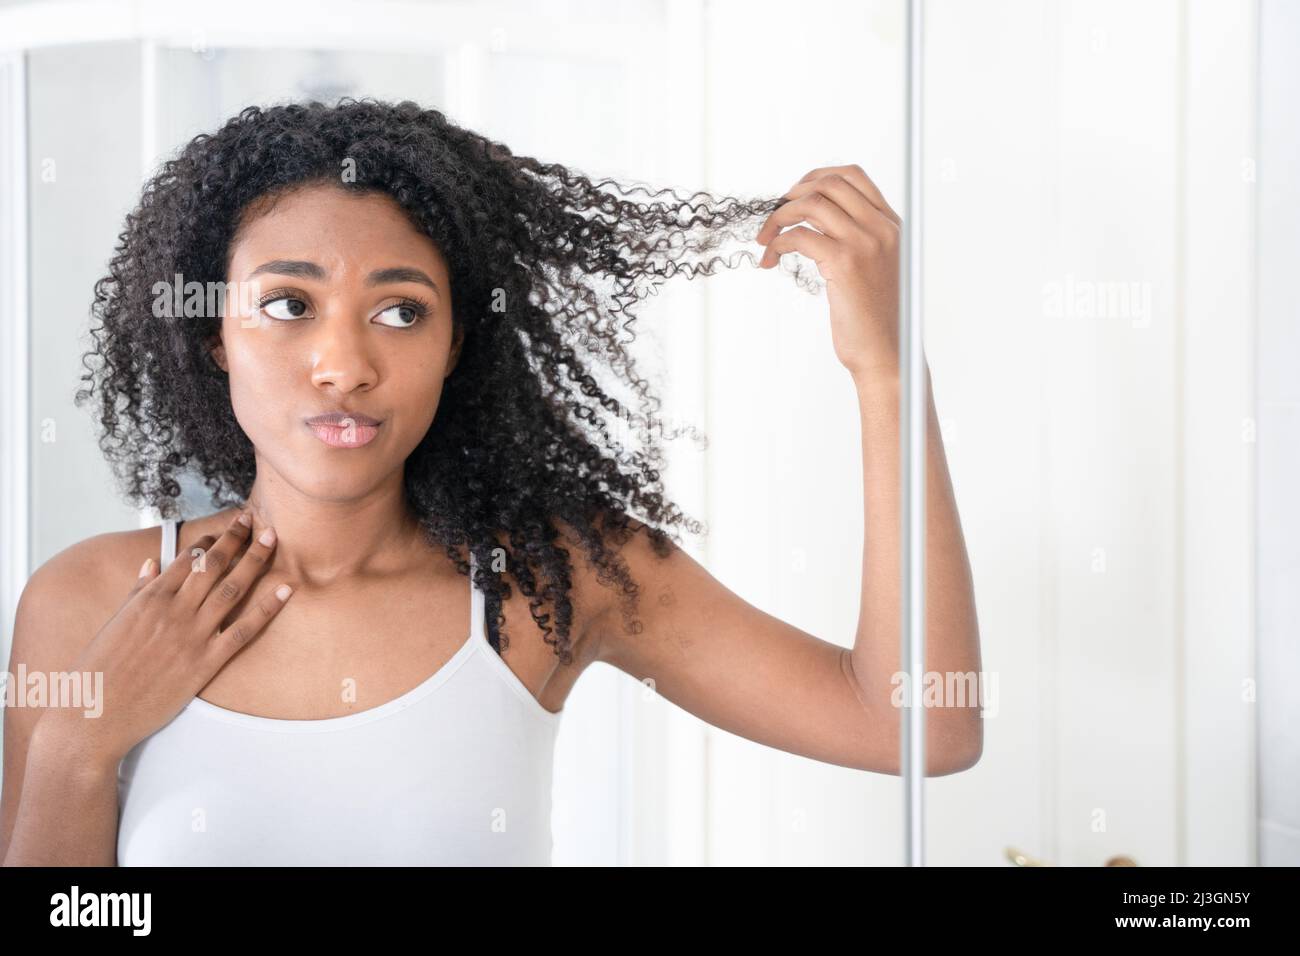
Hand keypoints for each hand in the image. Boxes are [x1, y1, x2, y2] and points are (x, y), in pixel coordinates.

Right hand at [34, 511, 292, 766]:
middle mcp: (173, 610)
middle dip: (237, 537)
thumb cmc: (98, 671)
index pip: (187, 557)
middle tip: (254, 519)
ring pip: (233, 588)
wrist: (94, 715)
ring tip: (273, 538)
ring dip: (256, 559)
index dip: (211, 540)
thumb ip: (137, 592)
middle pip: (214, 564)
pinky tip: (286, 589)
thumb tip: (152, 563)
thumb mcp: (113, 623)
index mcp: (149, 597)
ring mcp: (191, 635)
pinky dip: (267, 608)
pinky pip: (244, 630)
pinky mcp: (205, 663)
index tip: (226, 530)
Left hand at [755, 164, 902, 379]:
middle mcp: (881, 228)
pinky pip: (799, 236)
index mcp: (891, 225)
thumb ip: (858, 238)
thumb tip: (816, 217)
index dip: (816, 177)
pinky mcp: (845, 262)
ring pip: (810, 204)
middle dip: (793, 194)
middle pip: (829, 183)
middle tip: (775, 215)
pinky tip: (771, 258)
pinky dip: (777, 242)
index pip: (854, 176)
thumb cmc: (875, 318)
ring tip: (766, 239)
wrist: (885, 352)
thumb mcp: (877, 267)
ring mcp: (865, 243)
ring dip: (778, 217)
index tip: (795, 194)